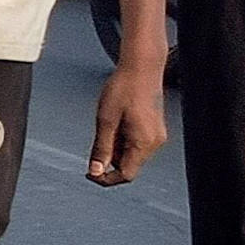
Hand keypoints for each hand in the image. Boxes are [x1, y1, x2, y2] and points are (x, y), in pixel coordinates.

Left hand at [89, 61, 169, 185]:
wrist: (141, 66)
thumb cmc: (123, 88)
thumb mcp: (105, 120)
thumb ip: (101, 148)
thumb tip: (95, 171)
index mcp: (144, 143)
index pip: (125, 175)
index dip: (105, 178)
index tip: (89, 172)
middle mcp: (154, 142)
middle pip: (128, 165)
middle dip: (109, 158)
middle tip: (98, 136)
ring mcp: (156, 136)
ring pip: (130, 154)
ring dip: (115, 147)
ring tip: (109, 123)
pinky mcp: (153, 129)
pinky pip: (135, 143)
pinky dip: (122, 139)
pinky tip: (117, 121)